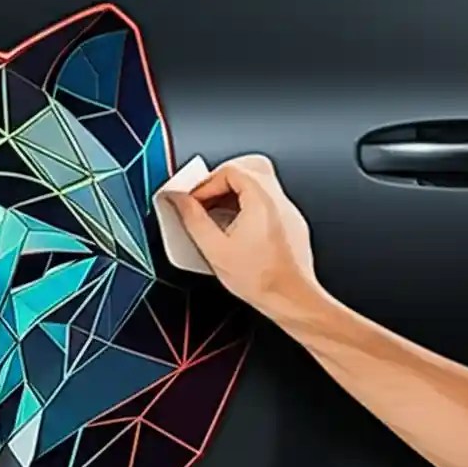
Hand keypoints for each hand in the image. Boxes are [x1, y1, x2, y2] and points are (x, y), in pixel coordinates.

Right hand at [163, 154, 326, 321]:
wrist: (290, 298)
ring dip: (234, 192)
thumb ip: (191, 218)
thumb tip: (177, 199)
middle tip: (205, 197)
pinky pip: (267, 201)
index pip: (230, 171)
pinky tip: (234, 228)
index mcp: (261, 200)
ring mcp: (287, 210)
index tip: (192, 200)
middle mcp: (278, 200)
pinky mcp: (290, 223)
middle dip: (221, 179)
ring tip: (216, 214)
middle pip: (249, 167)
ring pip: (259, 183)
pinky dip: (247, 205)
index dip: (205, 183)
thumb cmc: (260, 279)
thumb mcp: (214, 249)